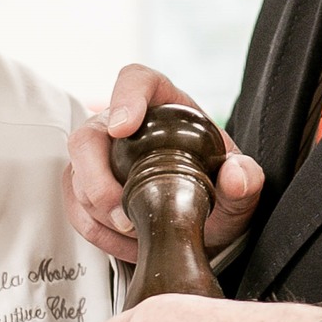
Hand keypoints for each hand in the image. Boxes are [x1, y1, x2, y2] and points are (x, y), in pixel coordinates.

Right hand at [65, 65, 264, 263]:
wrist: (206, 224)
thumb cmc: (218, 192)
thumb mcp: (241, 187)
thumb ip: (246, 178)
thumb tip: (235, 175)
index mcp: (165, 107)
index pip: (137, 80)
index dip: (124, 97)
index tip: (123, 127)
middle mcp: (125, 127)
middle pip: (89, 136)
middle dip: (97, 180)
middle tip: (124, 214)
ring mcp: (102, 157)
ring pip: (75, 175)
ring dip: (98, 213)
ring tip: (135, 232)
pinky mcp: (88, 187)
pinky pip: (74, 206)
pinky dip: (96, 230)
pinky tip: (124, 241)